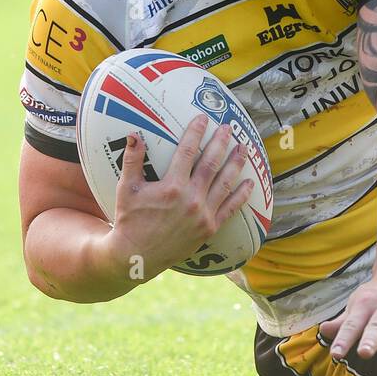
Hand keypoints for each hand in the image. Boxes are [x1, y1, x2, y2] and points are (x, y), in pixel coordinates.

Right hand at [108, 115, 253, 277]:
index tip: (203, 118)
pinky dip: (242, 195)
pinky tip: (250, 183)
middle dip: (221, 143)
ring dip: (236, 163)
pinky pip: (230, 208)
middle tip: (228, 127)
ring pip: (225, 183)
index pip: (187, 152)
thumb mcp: (126, 190)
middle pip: (211, 164)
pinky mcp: (210, 228)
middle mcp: (191, 199)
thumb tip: (134, 135)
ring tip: (244, 147)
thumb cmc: (129, 220)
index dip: (195, 133)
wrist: (137, 257)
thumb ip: (132, 161)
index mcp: (171, 187)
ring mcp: (203, 215)